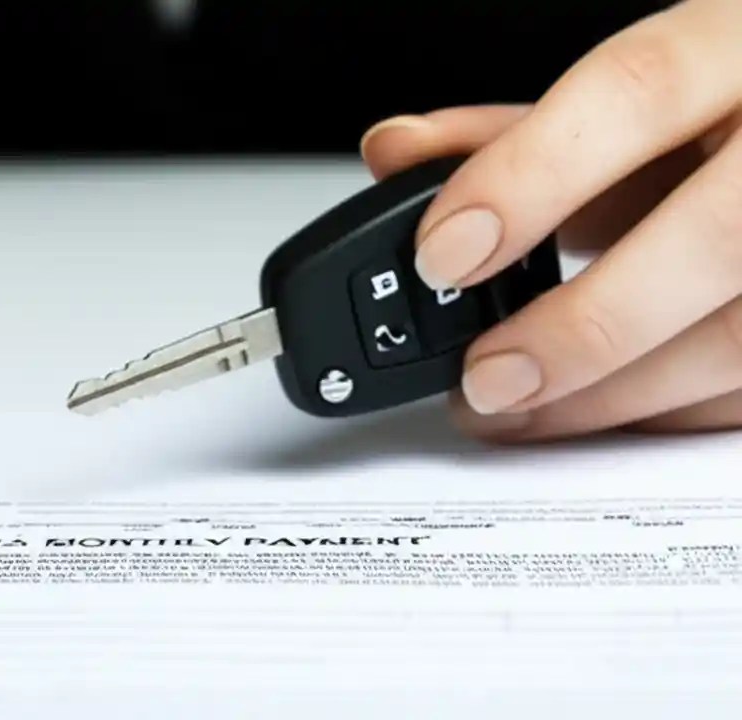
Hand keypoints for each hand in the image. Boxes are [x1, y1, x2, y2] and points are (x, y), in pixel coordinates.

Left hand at [359, 0, 741, 441]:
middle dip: (584, 324)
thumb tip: (395, 154)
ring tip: (515, 411)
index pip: (636, 94)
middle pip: (712, 237)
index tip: (445, 252)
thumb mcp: (626, 101)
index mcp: (732, 46)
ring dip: (613, 393)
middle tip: (487, 376)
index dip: (530, 176)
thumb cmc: (719, 106)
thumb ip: (516, 130)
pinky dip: (661, 410)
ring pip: (737, 335)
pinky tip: (589, 412)